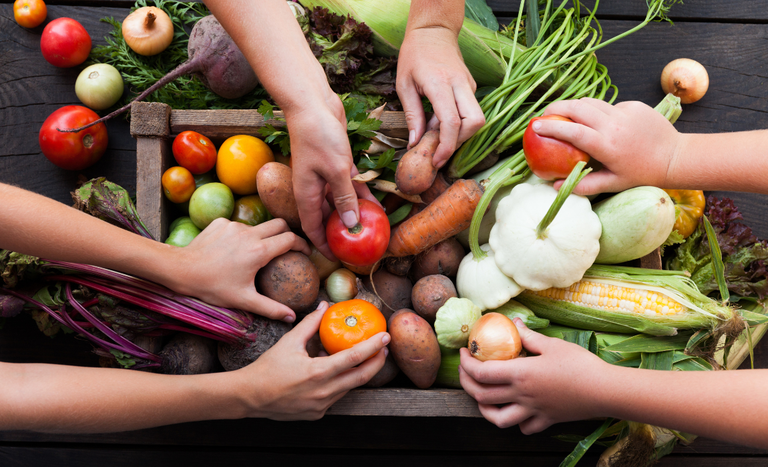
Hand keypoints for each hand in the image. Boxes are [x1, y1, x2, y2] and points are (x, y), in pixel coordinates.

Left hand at [167, 217, 309, 321]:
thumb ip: (271, 308)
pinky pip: (239, 226)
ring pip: (259, 225)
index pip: (291, 239)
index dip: (303, 244)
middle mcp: (250, 234)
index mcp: (259, 251)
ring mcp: (234, 225)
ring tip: (259, 251)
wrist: (181, 270)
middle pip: (280, 224)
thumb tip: (292, 317)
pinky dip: (242, 235)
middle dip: (288, 233)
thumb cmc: (212, 287)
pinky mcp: (221, 222)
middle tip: (288, 247)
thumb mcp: (244, 300)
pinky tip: (234, 249)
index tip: (305, 252)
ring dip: (264, 235)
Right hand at [238, 302, 389, 419]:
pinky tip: (336, 373)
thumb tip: (325, 305)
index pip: (354, 357)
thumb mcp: (289, 342)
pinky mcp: (317, 413)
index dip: (373, 346)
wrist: (250, 397)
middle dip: (377, 362)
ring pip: (349, 387)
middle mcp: (324, 392)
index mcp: (318, 372)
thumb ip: (310, 323)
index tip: (385, 337)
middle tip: (384, 349)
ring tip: (363, 358)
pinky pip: (335, 397)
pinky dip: (340, 383)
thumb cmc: (268, 367)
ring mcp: (322, 405)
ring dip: (359, 372)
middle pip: (362, 377)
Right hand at [286, 98, 378, 259]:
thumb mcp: (336, 170)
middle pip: (328, 218)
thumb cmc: (319, 136)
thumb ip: (345, 198)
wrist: (313, 104)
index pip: (312, 229)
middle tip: (360, 247)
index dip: (323, 246)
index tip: (338, 259)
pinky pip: (350, 187)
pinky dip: (361, 195)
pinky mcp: (336, 165)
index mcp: (306, 194)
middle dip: (342, 233)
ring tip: (374, 230)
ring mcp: (325, 177)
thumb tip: (351, 226)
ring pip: (342, 203)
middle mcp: (313, 189)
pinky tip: (378, 206)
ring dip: (356, 215)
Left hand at [397, 26, 484, 167]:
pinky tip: (440, 121)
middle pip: (475, 122)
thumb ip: (412, 115)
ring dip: (460, 134)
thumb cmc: (414, 55)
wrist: (433, 31)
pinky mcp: (471, 87)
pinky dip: (458, 123)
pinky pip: (470, 111)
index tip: (437, 160)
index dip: (446, 146)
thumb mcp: (404, 85)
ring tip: (437, 133)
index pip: (452, 122)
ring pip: (477, 119)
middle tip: (440, 150)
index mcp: (440, 83)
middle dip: (460, 142)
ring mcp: (469, 85)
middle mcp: (460, 84)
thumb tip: (415, 143)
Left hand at [459, 319, 612, 432]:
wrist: (605, 390)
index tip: (464, 352)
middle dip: (466, 383)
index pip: (481, 372)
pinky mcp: (546, 420)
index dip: (466, 363)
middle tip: (465, 370)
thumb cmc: (580, 364)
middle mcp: (522, 395)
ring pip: (498, 419)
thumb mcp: (552, 344)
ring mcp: (533, 411)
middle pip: (481, 395)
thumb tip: (513, 322)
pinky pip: (524, 427)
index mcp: (520, 374)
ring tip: (483, 397)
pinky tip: (518, 410)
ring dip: (484, 409)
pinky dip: (516, 421)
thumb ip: (528, 336)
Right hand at [537, 98, 682, 194]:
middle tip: (544, 115)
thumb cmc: (642, 174)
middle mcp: (613, 125)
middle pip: (577, 107)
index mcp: (606, 145)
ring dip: (574, 107)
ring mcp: (624, 112)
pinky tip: (598, 123)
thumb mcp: (613, 184)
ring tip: (564, 115)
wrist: (675, 157)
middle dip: (556, 108)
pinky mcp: (633, 105)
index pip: (572, 130)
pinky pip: (608, 106)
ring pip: (591, 102)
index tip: (535, 125)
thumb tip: (555, 187)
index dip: (551, 126)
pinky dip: (597, 111)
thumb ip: (583, 185)